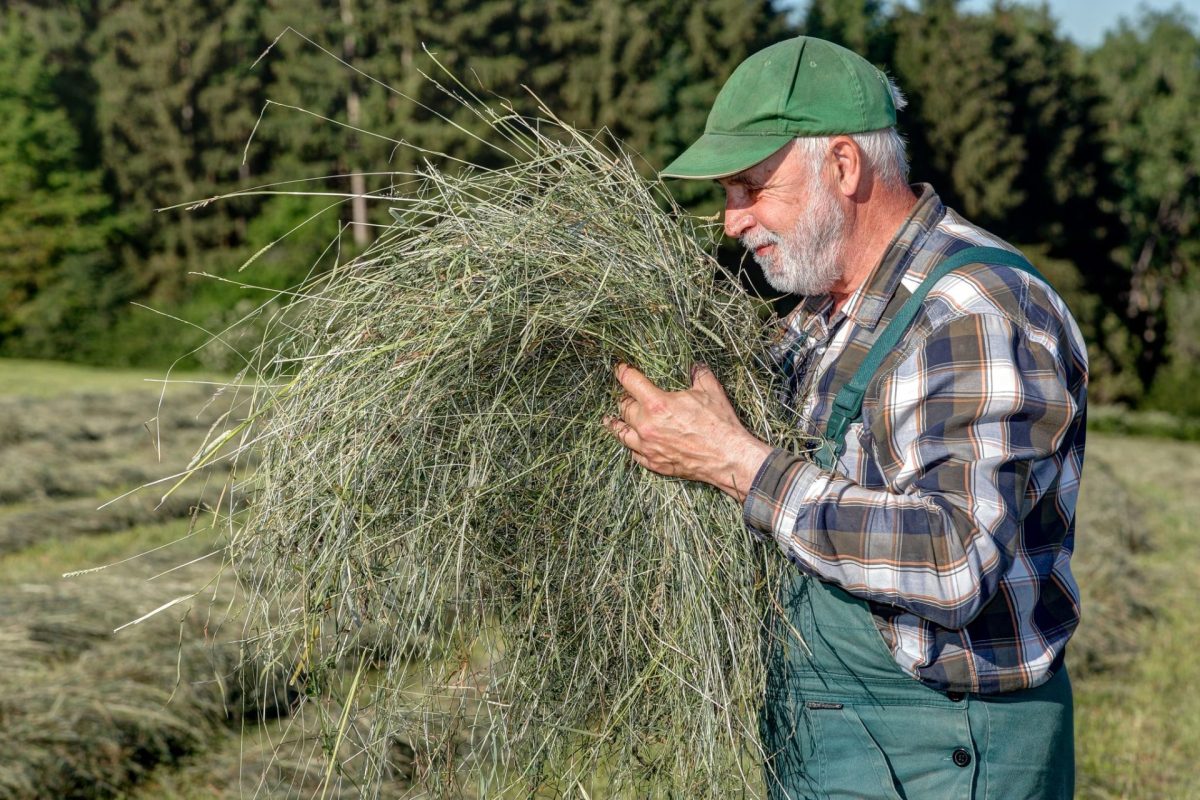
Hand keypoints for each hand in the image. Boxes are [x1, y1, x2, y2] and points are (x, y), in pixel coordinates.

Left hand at [603, 362, 772, 501]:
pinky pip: (634, 454)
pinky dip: (632, 446)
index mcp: (657, 404)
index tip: (620, 369)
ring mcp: (648, 447)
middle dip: (624, 399)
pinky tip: (632, 443)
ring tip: (610, 420)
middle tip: (626, 396)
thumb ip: (698, 374)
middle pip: (624, 408)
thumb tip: (696, 366)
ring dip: (616, 424)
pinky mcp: (655, 463)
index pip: (631, 382)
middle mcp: (647, 426)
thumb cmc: (719, 424)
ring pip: (622, 433)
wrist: (727, 457)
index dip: (623, 372)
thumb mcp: (710, 391)